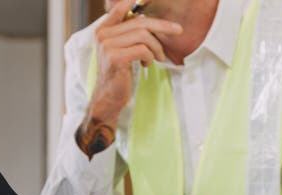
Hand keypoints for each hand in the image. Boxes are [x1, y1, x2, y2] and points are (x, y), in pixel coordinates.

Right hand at [90, 0, 182, 123]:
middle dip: (163, 26)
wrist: (109, 97)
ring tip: (157, 58)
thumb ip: (129, 34)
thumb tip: (151, 21)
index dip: (134, 1)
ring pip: (144, 36)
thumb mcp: (122, 50)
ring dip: (157, 48)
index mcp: (103, 30)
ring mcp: (108, 45)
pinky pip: (143, 49)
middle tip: (179, 30)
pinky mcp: (115, 57)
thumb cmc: (120, 74)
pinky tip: (146, 64)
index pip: (119, 8)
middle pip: (139, 22)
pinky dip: (150, 57)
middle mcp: (103, 34)